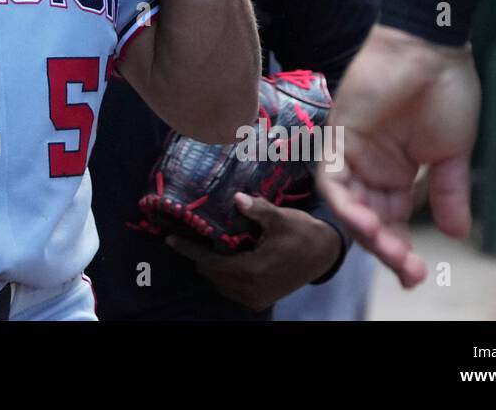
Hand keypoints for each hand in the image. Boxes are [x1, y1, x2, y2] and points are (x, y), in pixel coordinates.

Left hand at [166, 193, 342, 310]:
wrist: (325, 254)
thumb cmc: (303, 233)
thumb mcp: (282, 218)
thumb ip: (258, 210)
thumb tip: (237, 197)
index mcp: (254, 270)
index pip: (211, 262)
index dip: (189, 250)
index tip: (170, 239)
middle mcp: (251, 288)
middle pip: (212, 274)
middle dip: (198, 256)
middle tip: (185, 236)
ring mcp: (256, 296)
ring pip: (220, 283)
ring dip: (210, 266)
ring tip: (203, 244)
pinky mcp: (261, 298)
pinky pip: (232, 288)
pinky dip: (223, 274)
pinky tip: (223, 256)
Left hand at [317, 25, 480, 287]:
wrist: (433, 49)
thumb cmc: (448, 92)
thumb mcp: (453, 152)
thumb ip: (448, 193)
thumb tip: (458, 234)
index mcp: (397, 174)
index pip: (392, 221)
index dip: (401, 249)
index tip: (417, 274)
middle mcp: (370, 168)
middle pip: (368, 219)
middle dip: (385, 247)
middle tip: (407, 269)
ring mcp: (352, 153)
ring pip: (347, 205)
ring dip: (366, 232)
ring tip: (390, 250)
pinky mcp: (338, 136)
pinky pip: (332, 177)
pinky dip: (344, 201)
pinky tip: (365, 221)